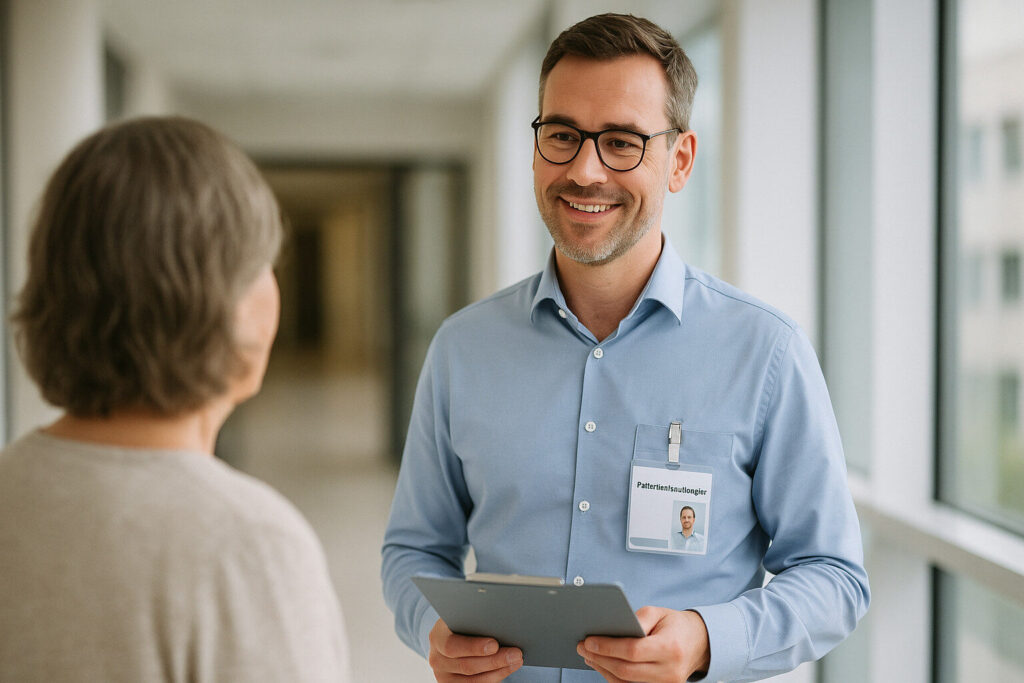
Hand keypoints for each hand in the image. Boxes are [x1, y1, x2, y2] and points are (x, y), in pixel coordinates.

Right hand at [427, 618, 523, 681]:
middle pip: (467, 665)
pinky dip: (494, 678)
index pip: (452, 645)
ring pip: (473, 680)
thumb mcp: (463, 616)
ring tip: (516, 661)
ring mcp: (443, 675)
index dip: (474, 647)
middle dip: (495, 660)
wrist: (452, 636)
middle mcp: (436, 658)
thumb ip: (475, 619)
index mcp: (437, 637)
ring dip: (499, 671)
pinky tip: (506, 669)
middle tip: (516, 654)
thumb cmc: (463, 622)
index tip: (494, 645)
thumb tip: (502, 622)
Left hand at [576, 607, 709, 682]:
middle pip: (626, 670)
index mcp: (670, 648)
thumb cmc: (674, 625)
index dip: (608, 647)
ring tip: (589, 656)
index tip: (588, 641)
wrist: (698, 643)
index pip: (633, 651)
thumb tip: (612, 629)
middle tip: (582, 647)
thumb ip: (637, 619)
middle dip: (600, 659)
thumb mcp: (658, 613)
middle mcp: (670, 671)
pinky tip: (602, 665)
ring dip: (603, 670)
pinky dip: (614, 677)